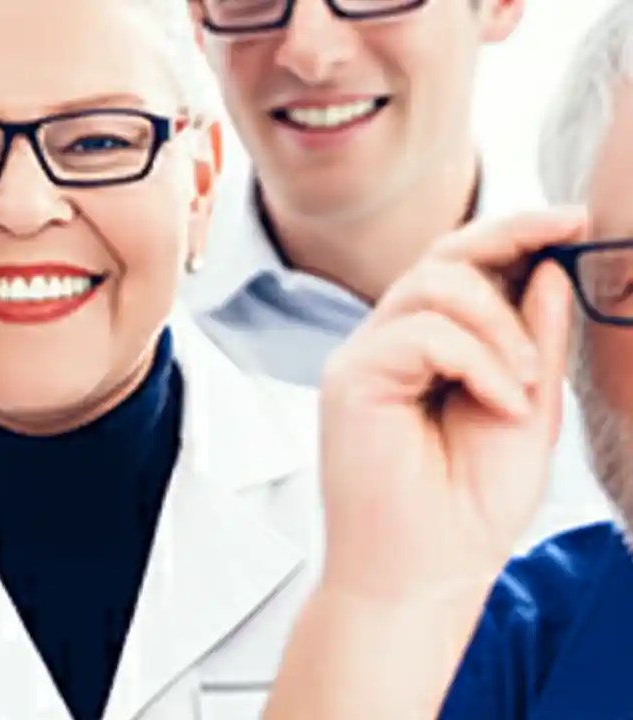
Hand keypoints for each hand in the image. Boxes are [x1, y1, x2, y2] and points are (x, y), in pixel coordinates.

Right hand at [260, 209, 585, 719]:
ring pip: (431, 283)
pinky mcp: (350, 378)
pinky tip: (499, 404)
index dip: (516, 234)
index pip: (462, 269)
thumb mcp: (528, 411)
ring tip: (524, 387)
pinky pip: (422, 332)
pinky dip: (477, 361)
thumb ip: (535, 342)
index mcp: (428, 351)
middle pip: (441, 256)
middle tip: (568, 234)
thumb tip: (546, 269)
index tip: (575, 218)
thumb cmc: (468, 507)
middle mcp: (388, 345)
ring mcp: (364, 358)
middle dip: (509, 239)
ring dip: (499, 325)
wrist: (424, 574)